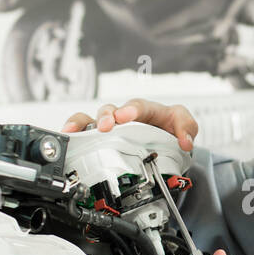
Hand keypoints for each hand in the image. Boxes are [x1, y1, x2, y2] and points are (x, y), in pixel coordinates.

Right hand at [60, 98, 197, 152]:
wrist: (164, 148)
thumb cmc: (170, 132)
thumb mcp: (185, 127)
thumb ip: (187, 128)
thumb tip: (184, 141)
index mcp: (146, 111)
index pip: (138, 106)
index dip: (131, 109)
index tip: (124, 116)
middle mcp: (123, 116)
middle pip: (110, 110)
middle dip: (106, 116)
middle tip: (105, 125)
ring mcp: (109, 129)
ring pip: (90, 119)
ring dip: (82, 123)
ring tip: (73, 130)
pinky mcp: (97, 141)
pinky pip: (81, 134)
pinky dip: (71, 134)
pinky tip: (66, 137)